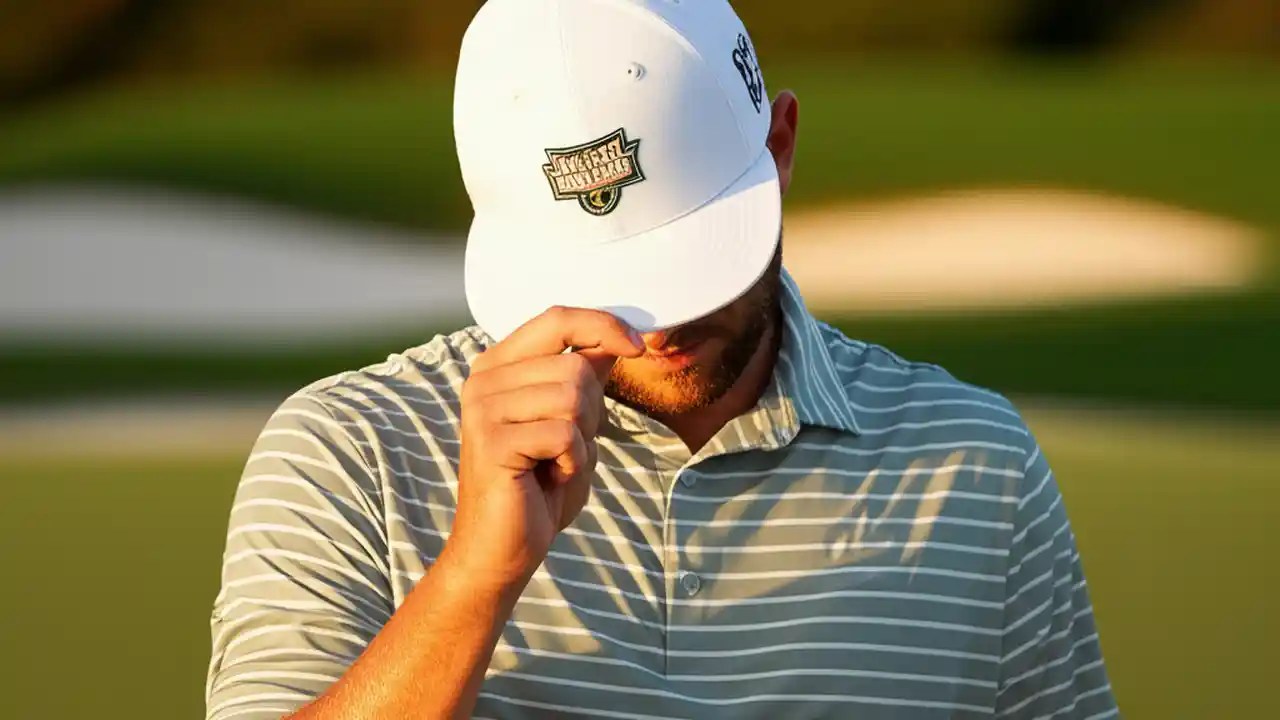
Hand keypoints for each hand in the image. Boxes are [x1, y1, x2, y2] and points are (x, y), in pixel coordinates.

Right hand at [447, 306, 644, 591]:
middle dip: (593, 411)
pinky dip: (572, 462)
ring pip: (573, 397)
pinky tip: (549, 478)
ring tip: (554, 463)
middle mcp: (483, 379)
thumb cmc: (539, 487)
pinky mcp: (491, 441)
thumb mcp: (572, 423)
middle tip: (566, 448)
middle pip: (575, 365)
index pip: (557, 318)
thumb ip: (586, 377)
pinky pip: (564, 434)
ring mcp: (483, 408)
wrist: (501, 550)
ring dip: (582, 439)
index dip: (604, 325)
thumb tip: (618, 337)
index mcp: (498, 365)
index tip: (639, 347)